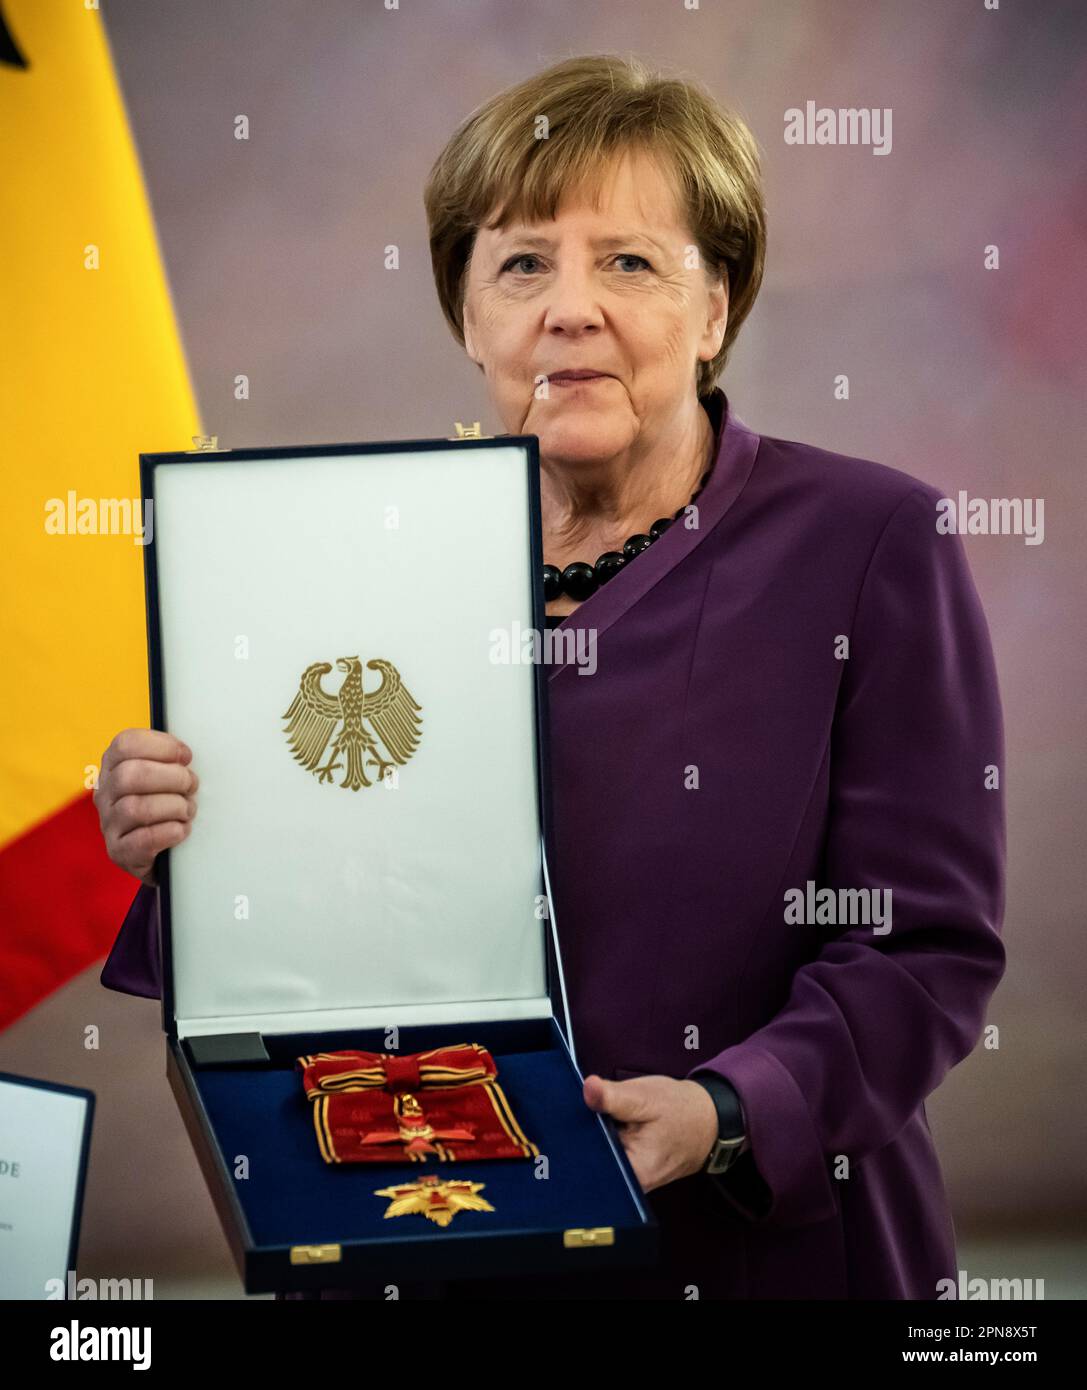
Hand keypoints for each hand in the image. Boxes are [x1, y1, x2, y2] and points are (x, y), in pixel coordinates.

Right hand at [94, 729, 198, 885]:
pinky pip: (143, 840)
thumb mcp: (166, 776)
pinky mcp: (119, 852)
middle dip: (172, 778)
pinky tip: (182, 829)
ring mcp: (109, 823)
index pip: (126, 743)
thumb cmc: (168, 804)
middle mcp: (104, 792)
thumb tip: (190, 753)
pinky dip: (170, 832)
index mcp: (114, 765)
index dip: (162, 746)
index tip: (187, 756)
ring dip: (174, 806)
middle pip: (131, 775)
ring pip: (136, 808)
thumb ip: (172, 760)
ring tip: (188, 810)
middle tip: (191, 786)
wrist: (162, 853)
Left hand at [582, 1073, 718, 1192]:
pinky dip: (604, 1140)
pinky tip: (607, 1126)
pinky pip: (608, 1157)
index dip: (572, 1141)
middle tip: (583, 1114)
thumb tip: (587, 1088)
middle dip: (581, 1138)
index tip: (563, 1123)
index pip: (588, 1165)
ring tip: (600, 1119)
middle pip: (591, 1164)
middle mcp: (631, 1186)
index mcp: (635, 1174)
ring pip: (598, 1160)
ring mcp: (631, 1180)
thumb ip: (614, 1097)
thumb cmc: (680, 1110)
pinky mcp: (631, 1171)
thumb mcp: (646, 1097)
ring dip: (593, 1138)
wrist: (707, 1120)